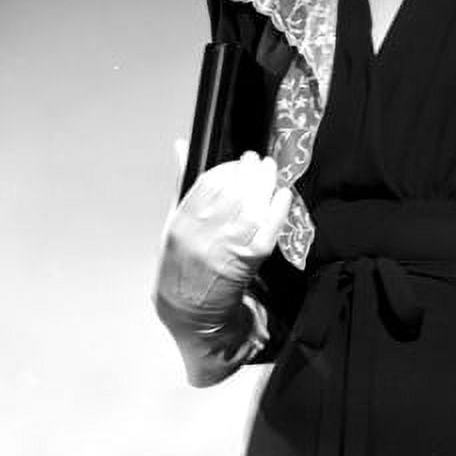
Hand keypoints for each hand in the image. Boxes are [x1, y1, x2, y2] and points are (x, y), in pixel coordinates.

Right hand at [154, 151, 291, 383]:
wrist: (191, 309)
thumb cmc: (182, 263)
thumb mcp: (173, 222)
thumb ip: (182, 182)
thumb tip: (182, 146)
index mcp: (182, 223)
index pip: (209, 183)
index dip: (228, 167)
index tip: (239, 160)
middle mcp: (203, 236)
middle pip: (233, 193)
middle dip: (250, 172)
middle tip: (259, 161)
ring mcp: (226, 250)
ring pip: (251, 208)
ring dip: (265, 185)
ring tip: (271, 172)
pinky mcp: (249, 263)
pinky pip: (268, 231)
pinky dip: (277, 211)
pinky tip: (282, 196)